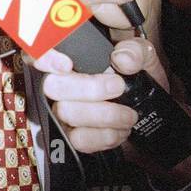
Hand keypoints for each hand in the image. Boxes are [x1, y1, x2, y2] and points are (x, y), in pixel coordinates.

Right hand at [37, 37, 190, 180]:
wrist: (150, 112)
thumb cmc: (139, 79)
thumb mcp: (144, 57)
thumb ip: (135, 51)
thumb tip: (122, 59)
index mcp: (74, 59)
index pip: (39, 53)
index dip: (45, 58)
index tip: (66, 65)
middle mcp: (63, 84)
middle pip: (52, 86)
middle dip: (89, 89)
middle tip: (118, 87)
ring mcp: (65, 112)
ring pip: (66, 113)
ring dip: (104, 116)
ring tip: (128, 114)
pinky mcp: (74, 136)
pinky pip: (79, 139)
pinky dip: (105, 136)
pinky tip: (120, 130)